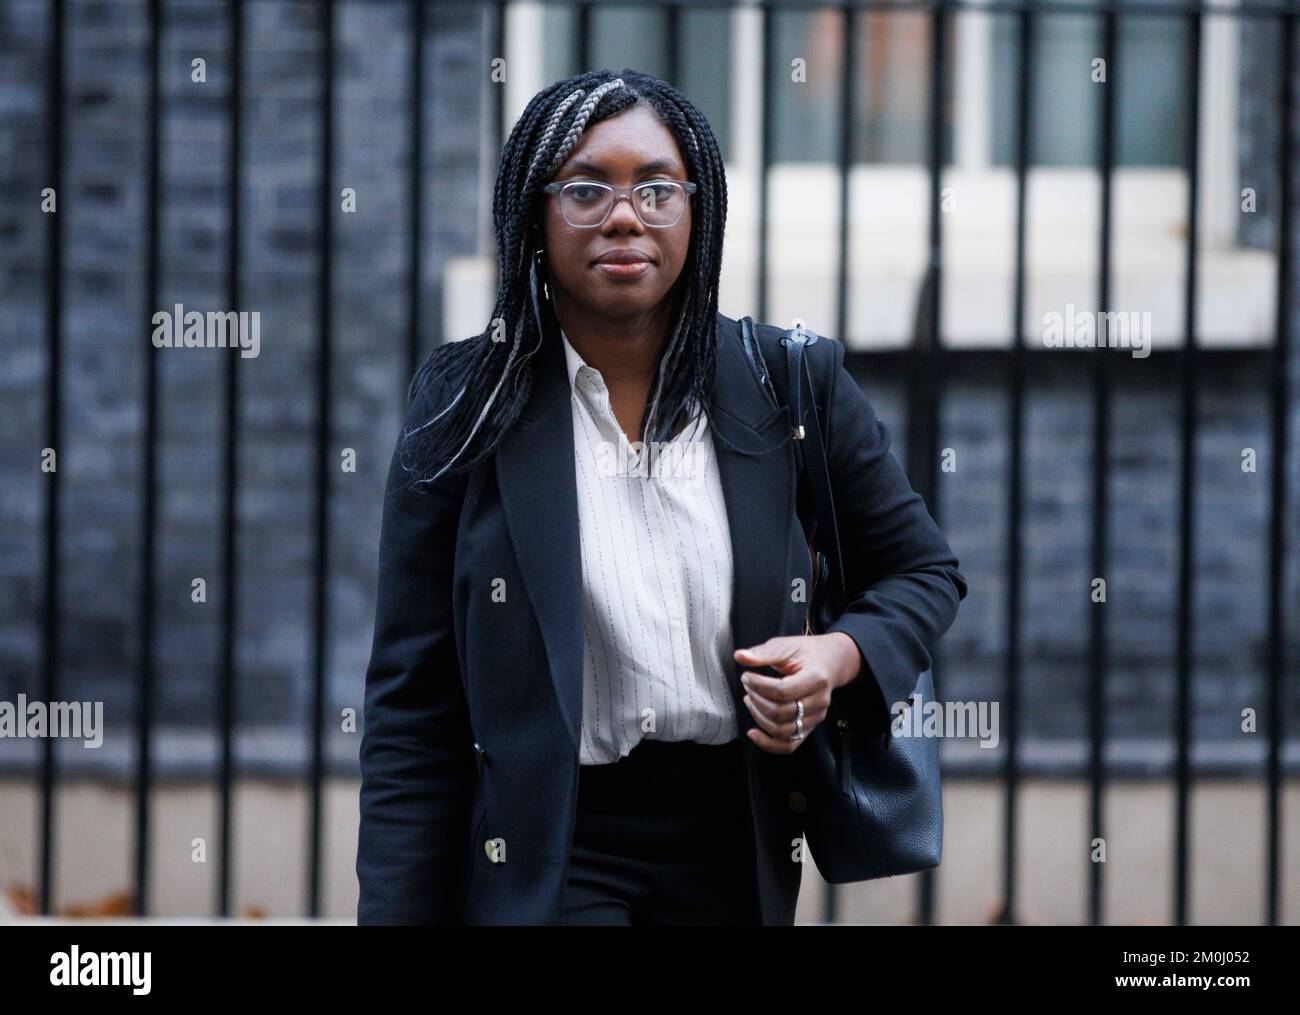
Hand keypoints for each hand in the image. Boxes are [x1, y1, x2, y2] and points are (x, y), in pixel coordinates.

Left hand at [733, 633, 861, 753]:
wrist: (829, 662)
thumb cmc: (805, 653)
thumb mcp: (786, 646)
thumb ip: (763, 653)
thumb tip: (739, 656)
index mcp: (816, 678)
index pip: (783, 691)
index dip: (759, 686)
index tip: (746, 676)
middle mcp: (819, 701)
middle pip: (781, 713)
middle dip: (757, 700)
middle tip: (748, 686)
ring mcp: (816, 718)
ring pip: (782, 731)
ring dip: (759, 717)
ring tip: (750, 700)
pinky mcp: (809, 728)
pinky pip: (789, 745)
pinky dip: (768, 744)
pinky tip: (752, 733)